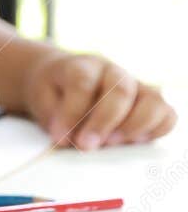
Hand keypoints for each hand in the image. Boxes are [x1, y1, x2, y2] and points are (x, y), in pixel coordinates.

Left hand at [23, 52, 176, 149]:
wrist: (64, 79)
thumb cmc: (55, 92)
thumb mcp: (44, 100)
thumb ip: (55, 117)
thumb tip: (68, 140)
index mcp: (84, 66)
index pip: (83, 82)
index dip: (72, 112)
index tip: (60, 137)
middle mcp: (114, 72)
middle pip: (120, 91)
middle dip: (103, 122)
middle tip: (86, 145)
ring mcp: (137, 86)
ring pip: (153, 101)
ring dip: (135, 126)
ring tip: (112, 144)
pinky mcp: (150, 103)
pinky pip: (168, 115)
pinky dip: (156, 130)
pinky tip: (132, 142)